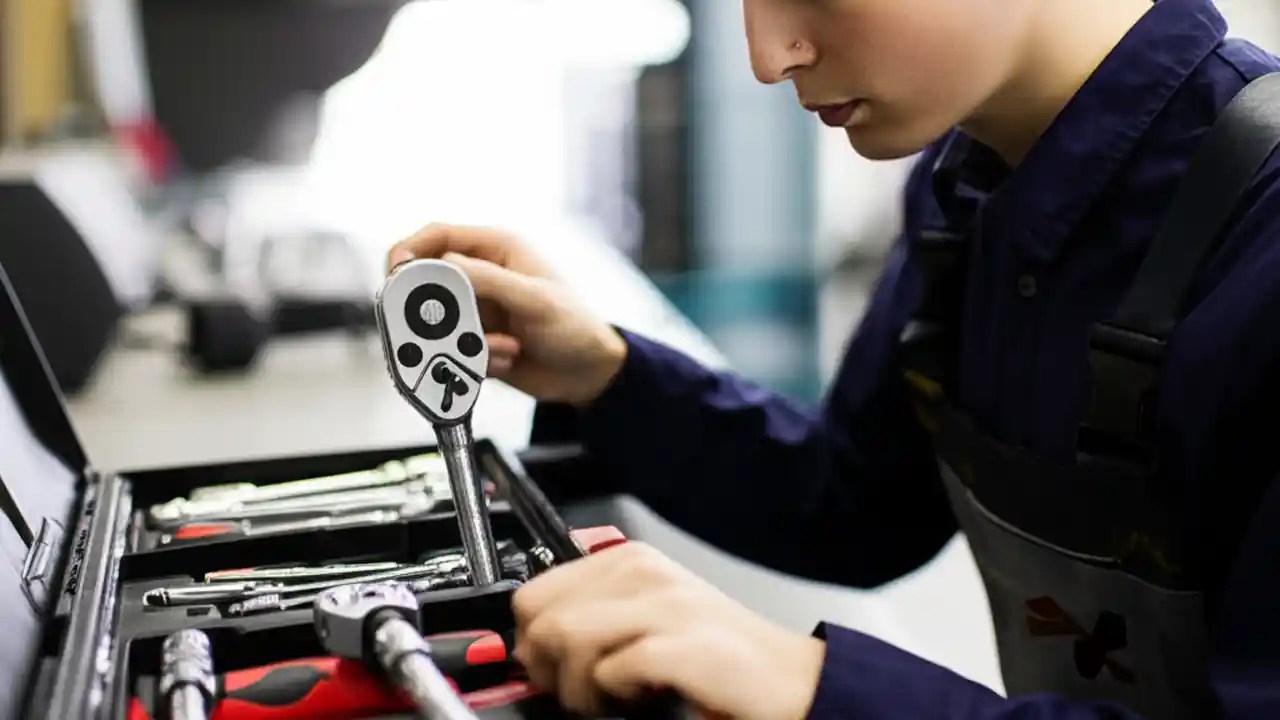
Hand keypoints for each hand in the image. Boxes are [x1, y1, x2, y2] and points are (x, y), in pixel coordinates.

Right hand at [387, 223, 626, 405]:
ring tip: (503, 349)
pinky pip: (451, 350)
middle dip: (433, 311)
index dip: (409, 249)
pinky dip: (475, 360)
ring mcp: (475, 310)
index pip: (439, 236)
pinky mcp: (474, 341)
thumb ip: (490, 281)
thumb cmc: (575, 326)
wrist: (588, 374)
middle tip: (448, 330)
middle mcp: (481, 277)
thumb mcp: (536, 299)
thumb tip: (443, 266)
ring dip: (462, 342)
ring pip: (436, 323)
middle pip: (427, 283)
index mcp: (497, 250)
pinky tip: (510, 359)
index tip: (395, 272)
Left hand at [512, 543, 825, 719]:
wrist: (790, 681)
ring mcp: (665, 606)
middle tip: (579, 692)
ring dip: (575, 689)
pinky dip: (615, 698)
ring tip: (610, 700)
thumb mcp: (645, 620)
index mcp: (628, 561)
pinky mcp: (683, 645)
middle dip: (546, 668)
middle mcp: (643, 573)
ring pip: (565, 638)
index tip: (550, 668)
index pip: (533, 591)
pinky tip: (642, 700)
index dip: (531, 639)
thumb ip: (591, 618)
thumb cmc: (716, 658)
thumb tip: (529, 645)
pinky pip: (610, 671)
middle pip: (541, 617)